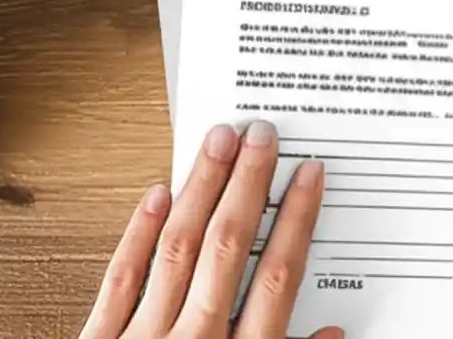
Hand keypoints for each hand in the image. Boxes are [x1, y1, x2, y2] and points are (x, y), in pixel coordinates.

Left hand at [79, 122, 342, 338]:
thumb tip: (332, 336)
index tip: (309, 175)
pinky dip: (139, 233)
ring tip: (216, 142)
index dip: (297, 219)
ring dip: (200, 189)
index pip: (277, 276)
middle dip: (248, 184)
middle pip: (227, 247)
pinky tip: (156, 193)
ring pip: (176, 248)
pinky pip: (120, 280)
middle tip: (261, 134)